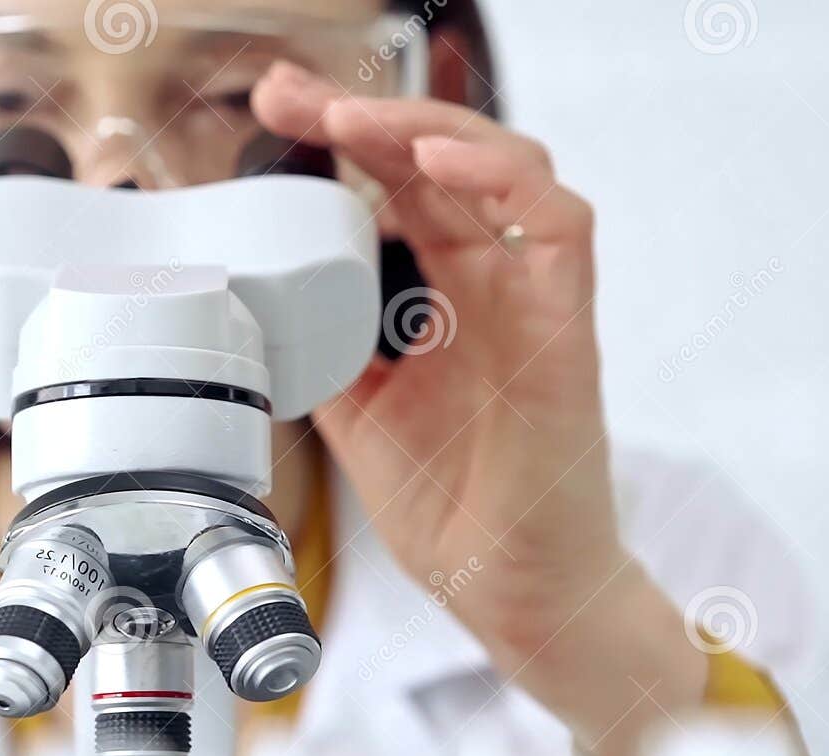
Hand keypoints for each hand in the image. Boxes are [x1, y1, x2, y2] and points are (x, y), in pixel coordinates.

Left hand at [252, 62, 707, 755]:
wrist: (507, 588)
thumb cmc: (455, 507)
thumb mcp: (357, 410)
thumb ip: (327, 345)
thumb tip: (263, 301)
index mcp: (445, 295)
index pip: (396, 187)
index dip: (342, 137)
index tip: (275, 110)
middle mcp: (491, 283)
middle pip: (440, 160)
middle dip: (366, 113)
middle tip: (292, 95)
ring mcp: (531, 299)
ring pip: (504, 168)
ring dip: (426, 132)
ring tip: (354, 120)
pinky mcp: (565, 326)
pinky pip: (556, 225)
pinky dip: (501, 180)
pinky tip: (439, 165)